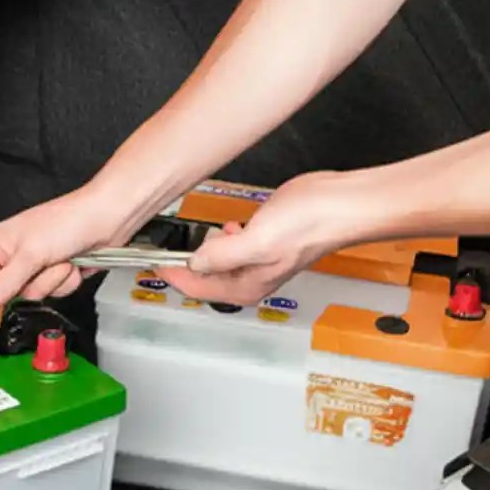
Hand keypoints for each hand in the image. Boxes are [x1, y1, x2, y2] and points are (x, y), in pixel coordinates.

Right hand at [0, 185, 131, 337]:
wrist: (106, 218)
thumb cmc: (67, 220)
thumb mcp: (29, 255)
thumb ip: (2, 284)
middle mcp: (13, 256)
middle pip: (7, 294)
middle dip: (30, 284)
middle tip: (39, 267)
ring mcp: (35, 266)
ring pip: (34, 295)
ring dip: (52, 281)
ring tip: (60, 260)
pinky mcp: (54, 273)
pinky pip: (54, 293)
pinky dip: (65, 282)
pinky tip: (71, 263)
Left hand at [157, 171, 357, 304]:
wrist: (339, 203)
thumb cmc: (308, 224)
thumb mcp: (255, 241)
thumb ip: (220, 256)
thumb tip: (194, 262)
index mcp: (244, 286)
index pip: (195, 286)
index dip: (170, 272)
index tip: (151, 258)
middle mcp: (248, 278)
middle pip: (203, 276)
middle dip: (182, 262)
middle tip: (162, 245)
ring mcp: (256, 260)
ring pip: (216, 260)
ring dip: (203, 248)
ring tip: (191, 235)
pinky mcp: (262, 240)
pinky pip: (231, 245)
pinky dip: (222, 236)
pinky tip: (228, 225)